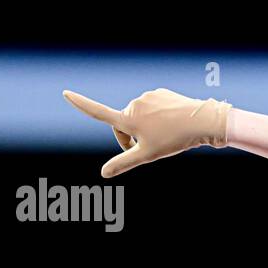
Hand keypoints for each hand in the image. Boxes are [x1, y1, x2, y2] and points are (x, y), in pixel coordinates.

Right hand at [62, 87, 232, 177]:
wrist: (201, 121)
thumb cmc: (173, 140)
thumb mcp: (147, 155)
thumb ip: (123, 163)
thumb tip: (103, 174)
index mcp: (128, 119)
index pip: (99, 112)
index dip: (81, 104)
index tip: (66, 93)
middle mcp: (134, 105)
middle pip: (124, 124)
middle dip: (130, 137)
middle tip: (147, 149)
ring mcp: (147, 97)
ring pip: (140, 116)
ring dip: (145, 127)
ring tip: (164, 136)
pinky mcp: (160, 93)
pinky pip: (153, 108)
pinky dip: (157, 118)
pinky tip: (171, 124)